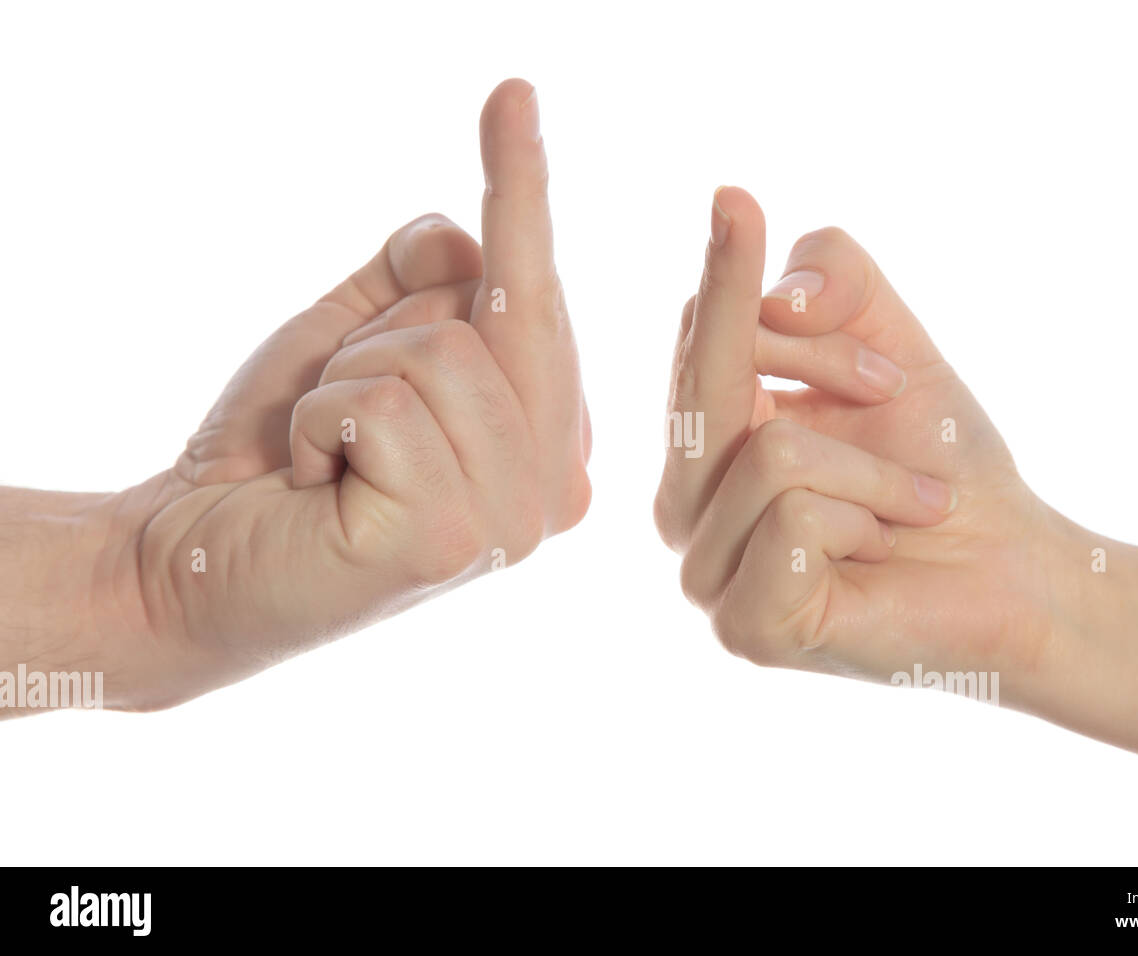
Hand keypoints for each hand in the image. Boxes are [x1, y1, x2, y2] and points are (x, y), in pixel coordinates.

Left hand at [99, 78, 590, 708]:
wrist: (190, 560)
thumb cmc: (280, 451)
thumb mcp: (352, 336)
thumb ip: (418, 277)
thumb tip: (464, 233)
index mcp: (548, 442)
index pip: (543, 294)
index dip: (519, 193)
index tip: (511, 93)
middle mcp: (555, 488)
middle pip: (499, 312)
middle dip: (388, 330)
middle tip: (338, 411)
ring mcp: (513, 523)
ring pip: (438, 353)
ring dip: (346, 383)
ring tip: (331, 457)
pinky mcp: (451, 540)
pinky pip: (381, 403)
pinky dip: (320, 423)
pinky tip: (319, 486)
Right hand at [655, 187, 1069, 698]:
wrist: (1016, 567)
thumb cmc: (943, 462)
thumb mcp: (894, 346)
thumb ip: (837, 281)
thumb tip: (781, 294)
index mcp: (703, 442)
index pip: (693, 338)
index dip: (728, 273)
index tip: (733, 197)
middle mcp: (684, 506)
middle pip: (710, 382)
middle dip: (827, 366)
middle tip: (894, 389)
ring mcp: (706, 574)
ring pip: (772, 454)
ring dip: (876, 471)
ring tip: (904, 507)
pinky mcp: (747, 629)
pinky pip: (797, 520)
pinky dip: (869, 520)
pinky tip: (879, 555)